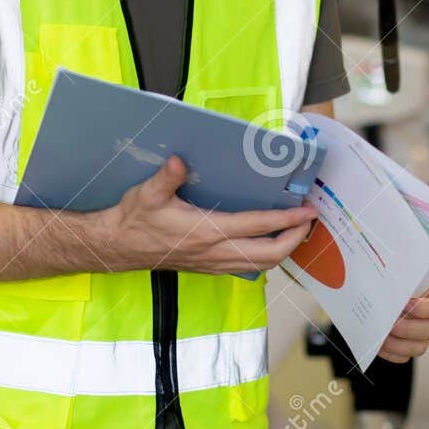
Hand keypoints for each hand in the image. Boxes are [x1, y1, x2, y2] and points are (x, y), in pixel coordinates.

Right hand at [92, 156, 317, 275]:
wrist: (118, 248)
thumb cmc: (135, 219)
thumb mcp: (147, 194)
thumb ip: (165, 178)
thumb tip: (178, 160)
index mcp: (207, 232)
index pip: (257, 227)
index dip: (287, 220)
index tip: (307, 211)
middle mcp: (215, 252)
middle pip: (269, 255)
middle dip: (295, 238)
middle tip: (310, 221)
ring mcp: (213, 264)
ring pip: (261, 265)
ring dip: (284, 250)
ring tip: (297, 230)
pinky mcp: (209, 268)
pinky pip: (247, 268)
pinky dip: (266, 257)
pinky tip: (270, 241)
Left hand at [377, 269, 428, 362]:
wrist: (384, 280)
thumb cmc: (396, 269)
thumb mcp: (401, 264)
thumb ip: (401, 274)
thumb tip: (392, 288)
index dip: (427, 309)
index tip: (406, 304)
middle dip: (408, 328)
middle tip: (389, 322)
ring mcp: (423, 331)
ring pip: (420, 347)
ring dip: (398, 343)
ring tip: (381, 334)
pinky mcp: (409, 343)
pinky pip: (404, 355)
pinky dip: (390, 352)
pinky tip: (378, 343)